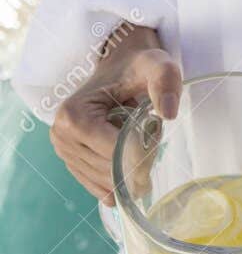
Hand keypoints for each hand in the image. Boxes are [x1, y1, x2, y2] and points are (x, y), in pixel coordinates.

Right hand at [49, 25, 181, 205]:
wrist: (121, 68)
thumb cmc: (138, 68)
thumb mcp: (157, 67)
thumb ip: (165, 83)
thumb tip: (168, 113)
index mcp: (74, 116)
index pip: (113, 151)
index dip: (142, 151)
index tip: (156, 136)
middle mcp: (61, 136)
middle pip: (109, 169)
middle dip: (137, 162)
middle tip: (150, 139)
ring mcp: (63, 151)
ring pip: (106, 181)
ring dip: (129, 171)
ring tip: (139, 144)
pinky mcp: (71, 161)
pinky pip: (98, 186)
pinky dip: (118, 180)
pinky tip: (130, 166)